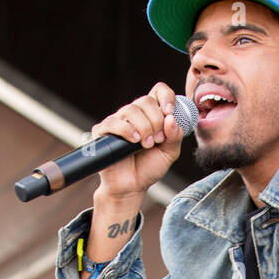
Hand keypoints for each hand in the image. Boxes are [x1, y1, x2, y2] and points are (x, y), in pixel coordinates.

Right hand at [90, 82, 184, 200]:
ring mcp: (118, 121)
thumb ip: (175, 136)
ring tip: (146, 145)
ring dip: (144, 127)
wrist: (132, 187)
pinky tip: (134, 141)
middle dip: (156, 120)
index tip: (169, 113)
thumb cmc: (149, 168)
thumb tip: (171, 119)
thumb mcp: (169, 153)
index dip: (166, 97)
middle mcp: (134, 114)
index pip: (158, 91)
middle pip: (146, 100)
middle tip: (157, 139)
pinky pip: (114, 122)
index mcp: (151, 114)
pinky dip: (126, 130)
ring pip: (131, 110)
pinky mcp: (103, 131)